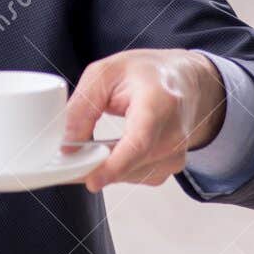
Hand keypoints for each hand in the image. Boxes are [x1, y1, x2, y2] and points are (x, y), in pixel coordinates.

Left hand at [62, 49, 226, 192]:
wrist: (185, 80)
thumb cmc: (147, 73)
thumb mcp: (105, 74)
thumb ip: (82, 108)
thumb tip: (67, 144)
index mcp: (159, 102)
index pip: (140, 143)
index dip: (115, 166)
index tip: (92, 180)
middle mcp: (174, 132)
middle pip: (132, 164)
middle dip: (96, 167)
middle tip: (70, 161)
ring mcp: (176, 152)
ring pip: (131, 174)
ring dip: (106, 167)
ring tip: (91, 148)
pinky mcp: (172, 166)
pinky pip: (137, 176)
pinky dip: (119, 168)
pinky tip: (111, 151)